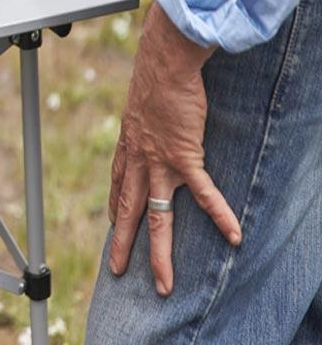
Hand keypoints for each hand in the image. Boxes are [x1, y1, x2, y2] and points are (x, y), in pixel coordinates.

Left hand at [108, 2, 240, 295]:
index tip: (112, 223)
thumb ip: (146, 114)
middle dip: (122, 243)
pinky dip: (219, 216)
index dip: (115, 205)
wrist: (163, 62)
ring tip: (164, 284)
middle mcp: (139, 158)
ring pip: (158, 217)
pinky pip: (204, 195)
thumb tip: (153, 107)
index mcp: (129, 144)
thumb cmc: (156, 75)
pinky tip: (233, 237)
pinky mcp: (185, 157)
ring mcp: (160, 162)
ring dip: (160, 252)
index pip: (119, 182)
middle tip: (116, 271)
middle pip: (129, 209)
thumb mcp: (141, 100)